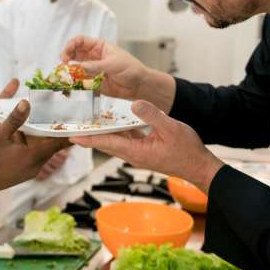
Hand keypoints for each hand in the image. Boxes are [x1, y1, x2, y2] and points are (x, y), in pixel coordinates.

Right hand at [0, 100, 70, 195]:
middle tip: (65, 116)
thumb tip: (26, 102)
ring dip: (47, 138)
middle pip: (54, 146)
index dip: (69, 131)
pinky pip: (38, 156)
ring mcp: (32, 170)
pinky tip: (33, 136)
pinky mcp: (25, 173)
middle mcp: (37, 165)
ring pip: (46, 151)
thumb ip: (14, 119)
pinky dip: (39, 145)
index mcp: (34, 155)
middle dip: (59, 131)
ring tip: (51, 122)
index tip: (78, 121)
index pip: (60, 142)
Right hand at [61, 35, 148, 99]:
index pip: (81, 41)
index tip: (66, 53)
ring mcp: (91, 69)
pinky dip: (74, 82)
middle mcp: (93, 56)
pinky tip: (71, 83)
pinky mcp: (92, 82)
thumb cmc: (130, 68)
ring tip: (64, 74)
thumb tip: (80, 67)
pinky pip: (79, 81)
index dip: (71, 45)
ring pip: (75, 67)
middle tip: (63, 63)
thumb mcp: (113, 64)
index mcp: (99, 46)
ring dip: (68, 70)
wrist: (138, 85)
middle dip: (67, 56)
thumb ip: (96, 66)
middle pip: (74, 53)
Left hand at [70, 100, 222, 192]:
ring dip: (101, 132)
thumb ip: (152, 115)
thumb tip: (134, 104)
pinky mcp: (143, 150)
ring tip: (86, 121)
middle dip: (89, 134)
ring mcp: (138, 153)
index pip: (107, 143)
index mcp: (136, 151)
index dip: (88, 138)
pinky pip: (125, 139)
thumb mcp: (171, 128)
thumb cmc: (187, 150)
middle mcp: (133, 154)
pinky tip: (113, 121)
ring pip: (114, 141)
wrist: (199, 166)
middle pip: (106, 142)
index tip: (71, 135)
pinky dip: (116, 131)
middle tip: (71, 126)